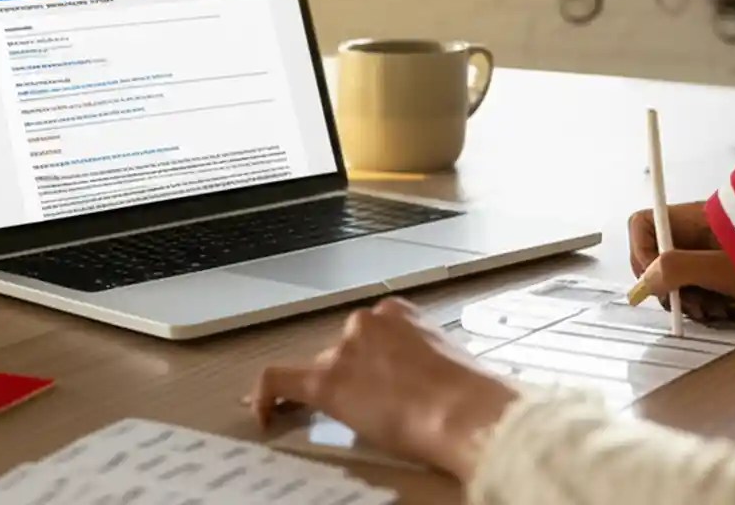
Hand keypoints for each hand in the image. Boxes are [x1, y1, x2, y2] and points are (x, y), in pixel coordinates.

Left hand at [250, 298, 517, 482]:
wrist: (464, 410)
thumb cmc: (471, 395)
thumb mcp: (450, 360)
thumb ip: (424, 360)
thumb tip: (422, 383)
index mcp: (399, 312)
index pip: (369, 333)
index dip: (364, 358)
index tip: (369, 376)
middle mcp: (366, 322)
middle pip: (345, 351)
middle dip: (357, 378)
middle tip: (379, 409)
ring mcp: (344, 349)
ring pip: (323, 371)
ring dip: (338, 394)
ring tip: (365, 422)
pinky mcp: (326, 381)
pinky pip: (278, 381)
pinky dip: (266, 396)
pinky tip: (263, 414)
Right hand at [627, 201, 734, 320]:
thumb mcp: (721, 265)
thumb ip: (678, 268)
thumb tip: (648, 279)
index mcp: (695, 217)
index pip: (644, 224)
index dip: (641, 253)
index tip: (656, 281)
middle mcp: (699, 232)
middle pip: (657, 256)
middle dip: (665, 284)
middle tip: (683, 302)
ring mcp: (711, 253)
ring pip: (676, 277)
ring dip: (687, 300)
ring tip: (713, 309)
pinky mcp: (724, 274)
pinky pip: (698, 289)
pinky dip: (704, 305)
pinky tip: (723, 311)